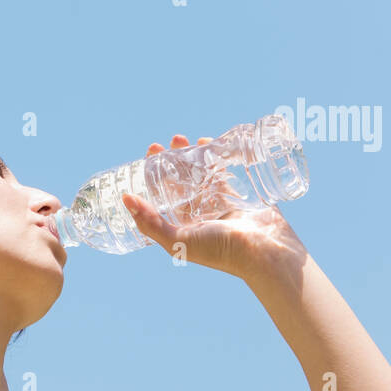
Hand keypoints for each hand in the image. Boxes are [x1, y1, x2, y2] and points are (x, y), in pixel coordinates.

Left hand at [121, 134, 306, 280]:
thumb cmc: (221, 250)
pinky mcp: (238, 195)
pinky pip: (222, 172)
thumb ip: (151, 223)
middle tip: (164, 144)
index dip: (152, 176)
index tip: (148, 157)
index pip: (161, 196)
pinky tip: (205, 143)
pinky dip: (214, 157)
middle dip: (169, 162)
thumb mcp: (178, 241)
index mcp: (182, 226)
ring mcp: (218, 204)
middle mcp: (198, 215)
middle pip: (179, 182)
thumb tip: (125, 198)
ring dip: (189, 156)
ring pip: (200, 175)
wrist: (265, 251)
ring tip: (182, 139)